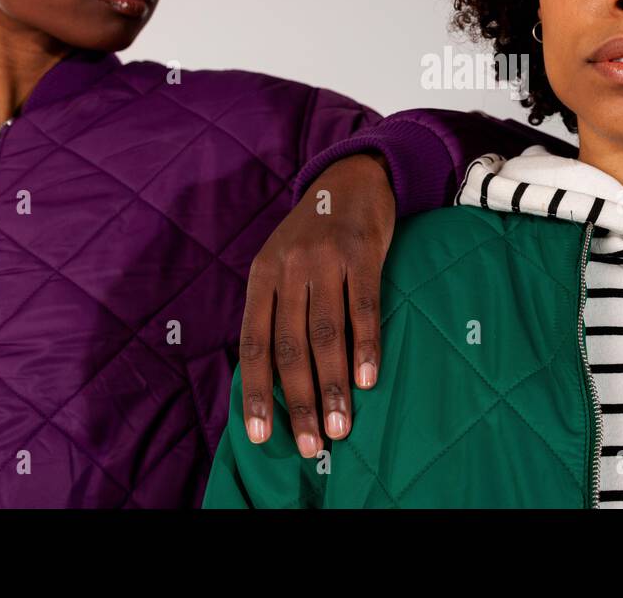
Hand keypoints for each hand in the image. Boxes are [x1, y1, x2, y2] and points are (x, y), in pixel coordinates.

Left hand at [239, 152, 394, 456]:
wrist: (350, 179)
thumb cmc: (313, 235)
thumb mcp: (281, 264)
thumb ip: (275, 311)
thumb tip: (271, 380)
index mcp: (261, 276)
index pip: (254, 343)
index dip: (256, 392)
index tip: (261, 436)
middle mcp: (289, 269)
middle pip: (290, 345)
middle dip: (299, 401)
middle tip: (311, 444)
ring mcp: (326, 260)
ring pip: (326, 333)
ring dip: (333, 385)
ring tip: (340, 426)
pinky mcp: (363, 253)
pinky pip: (364, 307)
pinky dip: (366, 346)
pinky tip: (368, 380)